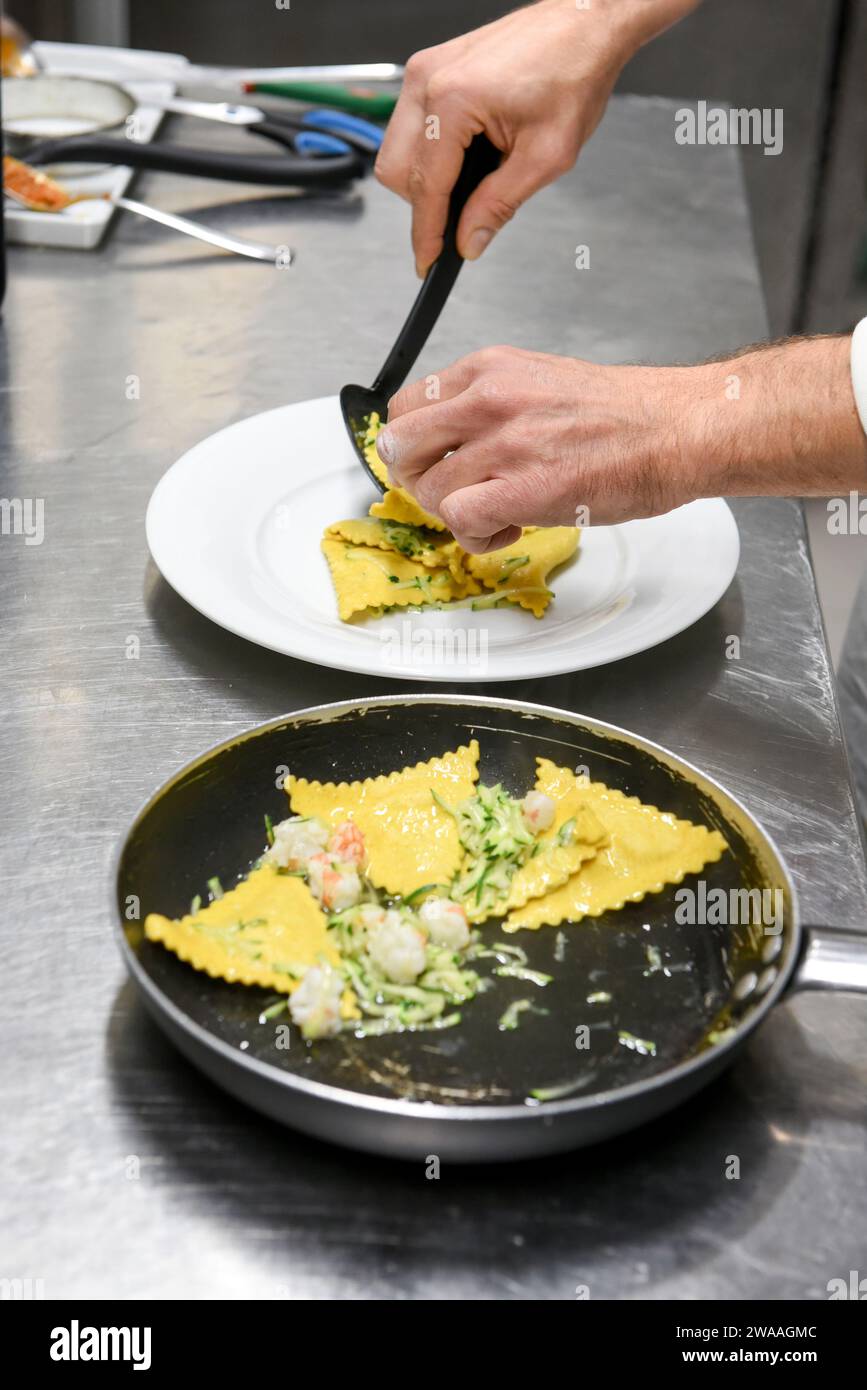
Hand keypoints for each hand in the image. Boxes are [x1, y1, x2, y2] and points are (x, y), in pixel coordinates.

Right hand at [376, 0, 696, 274]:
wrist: (584, 24)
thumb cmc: (573, 73)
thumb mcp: (545, 156)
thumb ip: (499, 205)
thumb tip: (468, 241)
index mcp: (453, 100)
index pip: (427, 186)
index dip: (427, 233)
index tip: (427, 263)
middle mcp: (428, 81)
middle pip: (397, 171)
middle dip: (424, 205)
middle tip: (459, 223)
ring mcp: (425, 71)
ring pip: (398, 150)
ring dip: (426, 179)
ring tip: (473, 182)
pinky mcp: (431, 68)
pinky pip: (412, 126)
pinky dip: (431, 153)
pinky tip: (467, 157)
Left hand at [376, 337, 866, 552]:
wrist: (677, 430)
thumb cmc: (623, 416)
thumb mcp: (540, 382)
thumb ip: (488, 406)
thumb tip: (451, 442)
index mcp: (488, 369)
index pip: (406, 407)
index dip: (416, 447)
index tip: (438, 465)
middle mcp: (487, 399)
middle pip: (401, 448)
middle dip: (421, 481)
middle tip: (459, 495)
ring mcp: (502, 443)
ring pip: (428, 490)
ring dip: (456, 515)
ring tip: (500, 514)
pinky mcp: (520, 488)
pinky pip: (458, 520)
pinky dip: (476, 537)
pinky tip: (509, 531)